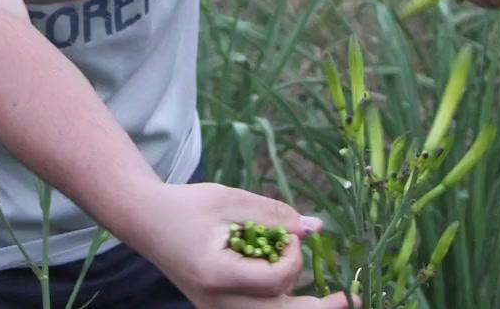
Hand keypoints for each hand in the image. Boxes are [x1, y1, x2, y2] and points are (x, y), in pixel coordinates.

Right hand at [127, 182, 349, 308]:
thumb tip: (315, 229)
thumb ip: (273, 215)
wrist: (146, 223)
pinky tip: (302, 295)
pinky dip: (282, 303)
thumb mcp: (230, 200)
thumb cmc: (186, 206)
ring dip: (302, 307)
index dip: (293, 255)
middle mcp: (219, 303)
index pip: (276, 279)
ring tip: (337, 301)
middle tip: (352, 300)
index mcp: (219, 276)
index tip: (290, 234)